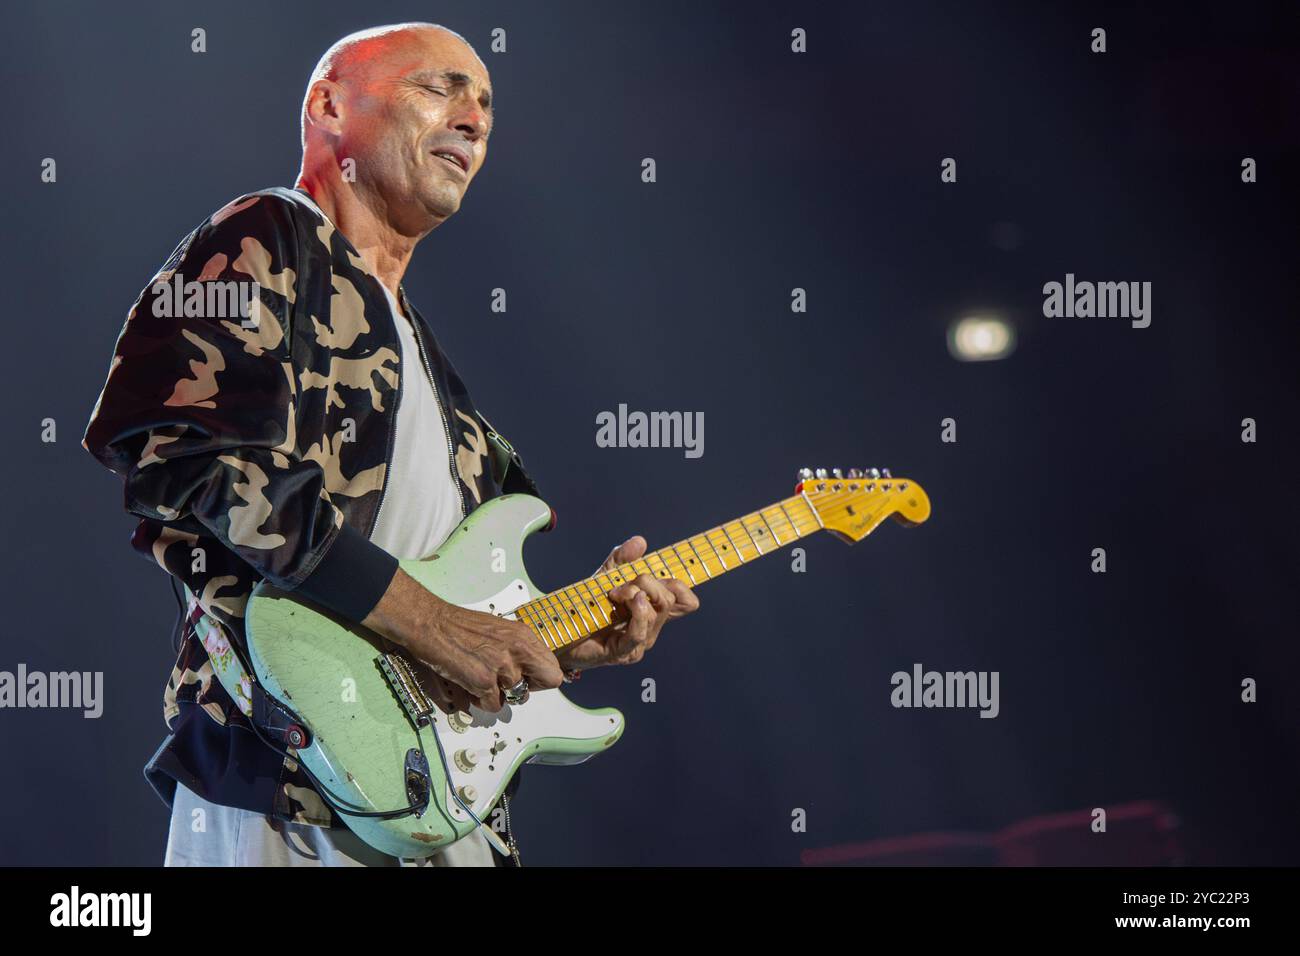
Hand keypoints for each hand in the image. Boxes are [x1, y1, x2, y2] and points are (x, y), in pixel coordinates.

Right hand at [362, 569, 562, 711]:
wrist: (433, 624)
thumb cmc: (462, 627)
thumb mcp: (501, 631)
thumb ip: (519, 649)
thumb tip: (529, 670)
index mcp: (524, 636)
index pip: (553, 668)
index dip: (540, 677)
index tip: (526, 677)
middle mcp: (518, 650)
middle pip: (549, 681)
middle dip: (530, 688)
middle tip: (510, 684)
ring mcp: (501, 666)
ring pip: (515, 697)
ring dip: (498, 694)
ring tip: (481, 677)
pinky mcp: (483, 681)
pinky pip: (493, 706)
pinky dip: (481, 700)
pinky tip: (470, 683)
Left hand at [555, 535, 699, 671]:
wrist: (559, 631)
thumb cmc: (585, 607)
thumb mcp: (604, 576)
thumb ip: (622, 559)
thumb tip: (640, 542)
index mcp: (652, 609)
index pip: (686, 601)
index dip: (683, 585)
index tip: (667, 569)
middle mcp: (651, 626)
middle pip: (672, 600)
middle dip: (650, 582)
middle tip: (624, 583)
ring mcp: (639, 642)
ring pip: (656, 612)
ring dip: (634, 593)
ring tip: (613, 593)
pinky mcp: (623, 653)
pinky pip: (639, 633)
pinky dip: (635, 613)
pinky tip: (624, 602)